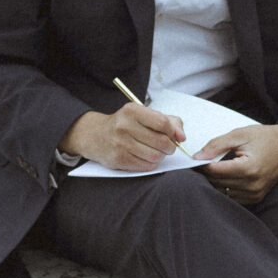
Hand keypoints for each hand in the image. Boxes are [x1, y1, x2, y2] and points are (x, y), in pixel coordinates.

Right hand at [59, 104, 185, 171]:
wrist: (95, 135)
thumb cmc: (126, 124)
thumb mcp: (144, 115)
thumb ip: (169, 121)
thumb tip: (181, 137)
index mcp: (133, 110)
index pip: (163, 123)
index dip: (174, 132)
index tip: (176, 137)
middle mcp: (124, 125)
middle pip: (161, 142)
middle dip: (170, 147)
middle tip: (168, 147)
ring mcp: (120, 143)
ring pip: (155, 156)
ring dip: (160, 156)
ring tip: (156, 152)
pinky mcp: (118, 159)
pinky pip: (145, 166)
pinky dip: (151, 164)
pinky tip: (146, 158)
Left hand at [197, 116, 277, 205]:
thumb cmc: (266, 138)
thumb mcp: (240, 135)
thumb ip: (216, 145)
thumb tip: (197, 157)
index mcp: (248, 168)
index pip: (214, 172)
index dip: (201, 165)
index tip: (196, 159)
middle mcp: (252, 185)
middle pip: (216, 183)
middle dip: (207, 173)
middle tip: (203, 161)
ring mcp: (255, 194)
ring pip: (222, 192)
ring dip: (216, 182)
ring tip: (217, 168)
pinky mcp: (256, 198)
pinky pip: (232, 197)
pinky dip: (226, 188)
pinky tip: (227, 176)